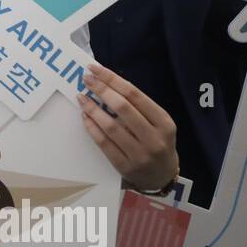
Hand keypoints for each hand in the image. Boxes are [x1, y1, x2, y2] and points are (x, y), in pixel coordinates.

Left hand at [78, 63, 177, 191]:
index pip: (135, 95)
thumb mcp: (158, 124)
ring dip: (92, 109)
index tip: (96, 69)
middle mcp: (154, 138)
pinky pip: (104, 143)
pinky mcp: (125, 167)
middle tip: (86, 79)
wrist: (162, 176)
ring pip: (111, 127)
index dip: (113, 80)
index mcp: (164, 122)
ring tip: (81, 97)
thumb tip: (107, 84)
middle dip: (101, 90)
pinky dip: (92, 128)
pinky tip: (85, 116)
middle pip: (122, 108)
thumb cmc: (157, 142)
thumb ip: (139, 108)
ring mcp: (140, 155)